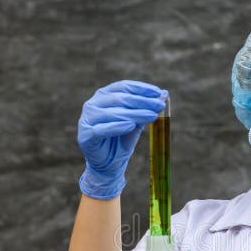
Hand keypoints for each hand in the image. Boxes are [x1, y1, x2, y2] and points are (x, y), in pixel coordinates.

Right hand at [77, 80, 167, 198]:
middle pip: (121, 99)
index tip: (158, 93)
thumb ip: (146, 110)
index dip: (142, 89)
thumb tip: (164, 94)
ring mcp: (87, 119)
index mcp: (104, 95)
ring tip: (152, 116)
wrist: (109, 163)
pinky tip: (131, 126)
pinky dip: (117, 127)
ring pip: (113, 113)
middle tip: (160, 105)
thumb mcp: (136, 123)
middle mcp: (93, 104)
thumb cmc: (122, 139)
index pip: (124, 87)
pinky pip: (102, 130)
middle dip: (142, 102)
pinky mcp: (86, 135)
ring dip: (135, 114)